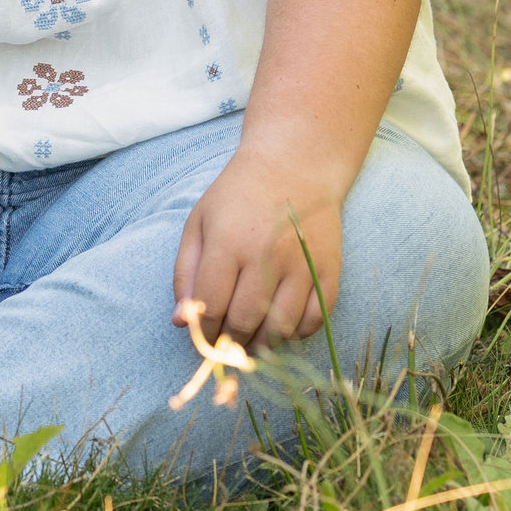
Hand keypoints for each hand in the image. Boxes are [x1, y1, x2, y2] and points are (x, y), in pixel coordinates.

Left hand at [172, 145, 346, 349]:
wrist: (296, 164)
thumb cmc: (238, 196)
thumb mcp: (199, 222)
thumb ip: (185, 272)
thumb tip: (182, 322)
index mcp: (228, 241)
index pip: (211, 306)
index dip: (204, 331)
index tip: (204, 339)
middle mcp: (266, 254)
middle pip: (244, 321)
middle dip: (230, 343)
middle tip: (226, 346)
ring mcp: (302, 263)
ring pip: (280, 327)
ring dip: (261, 345)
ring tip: (251, 341)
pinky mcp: (329, 268)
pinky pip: (314, 320)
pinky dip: (297, 333)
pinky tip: (282, 326)